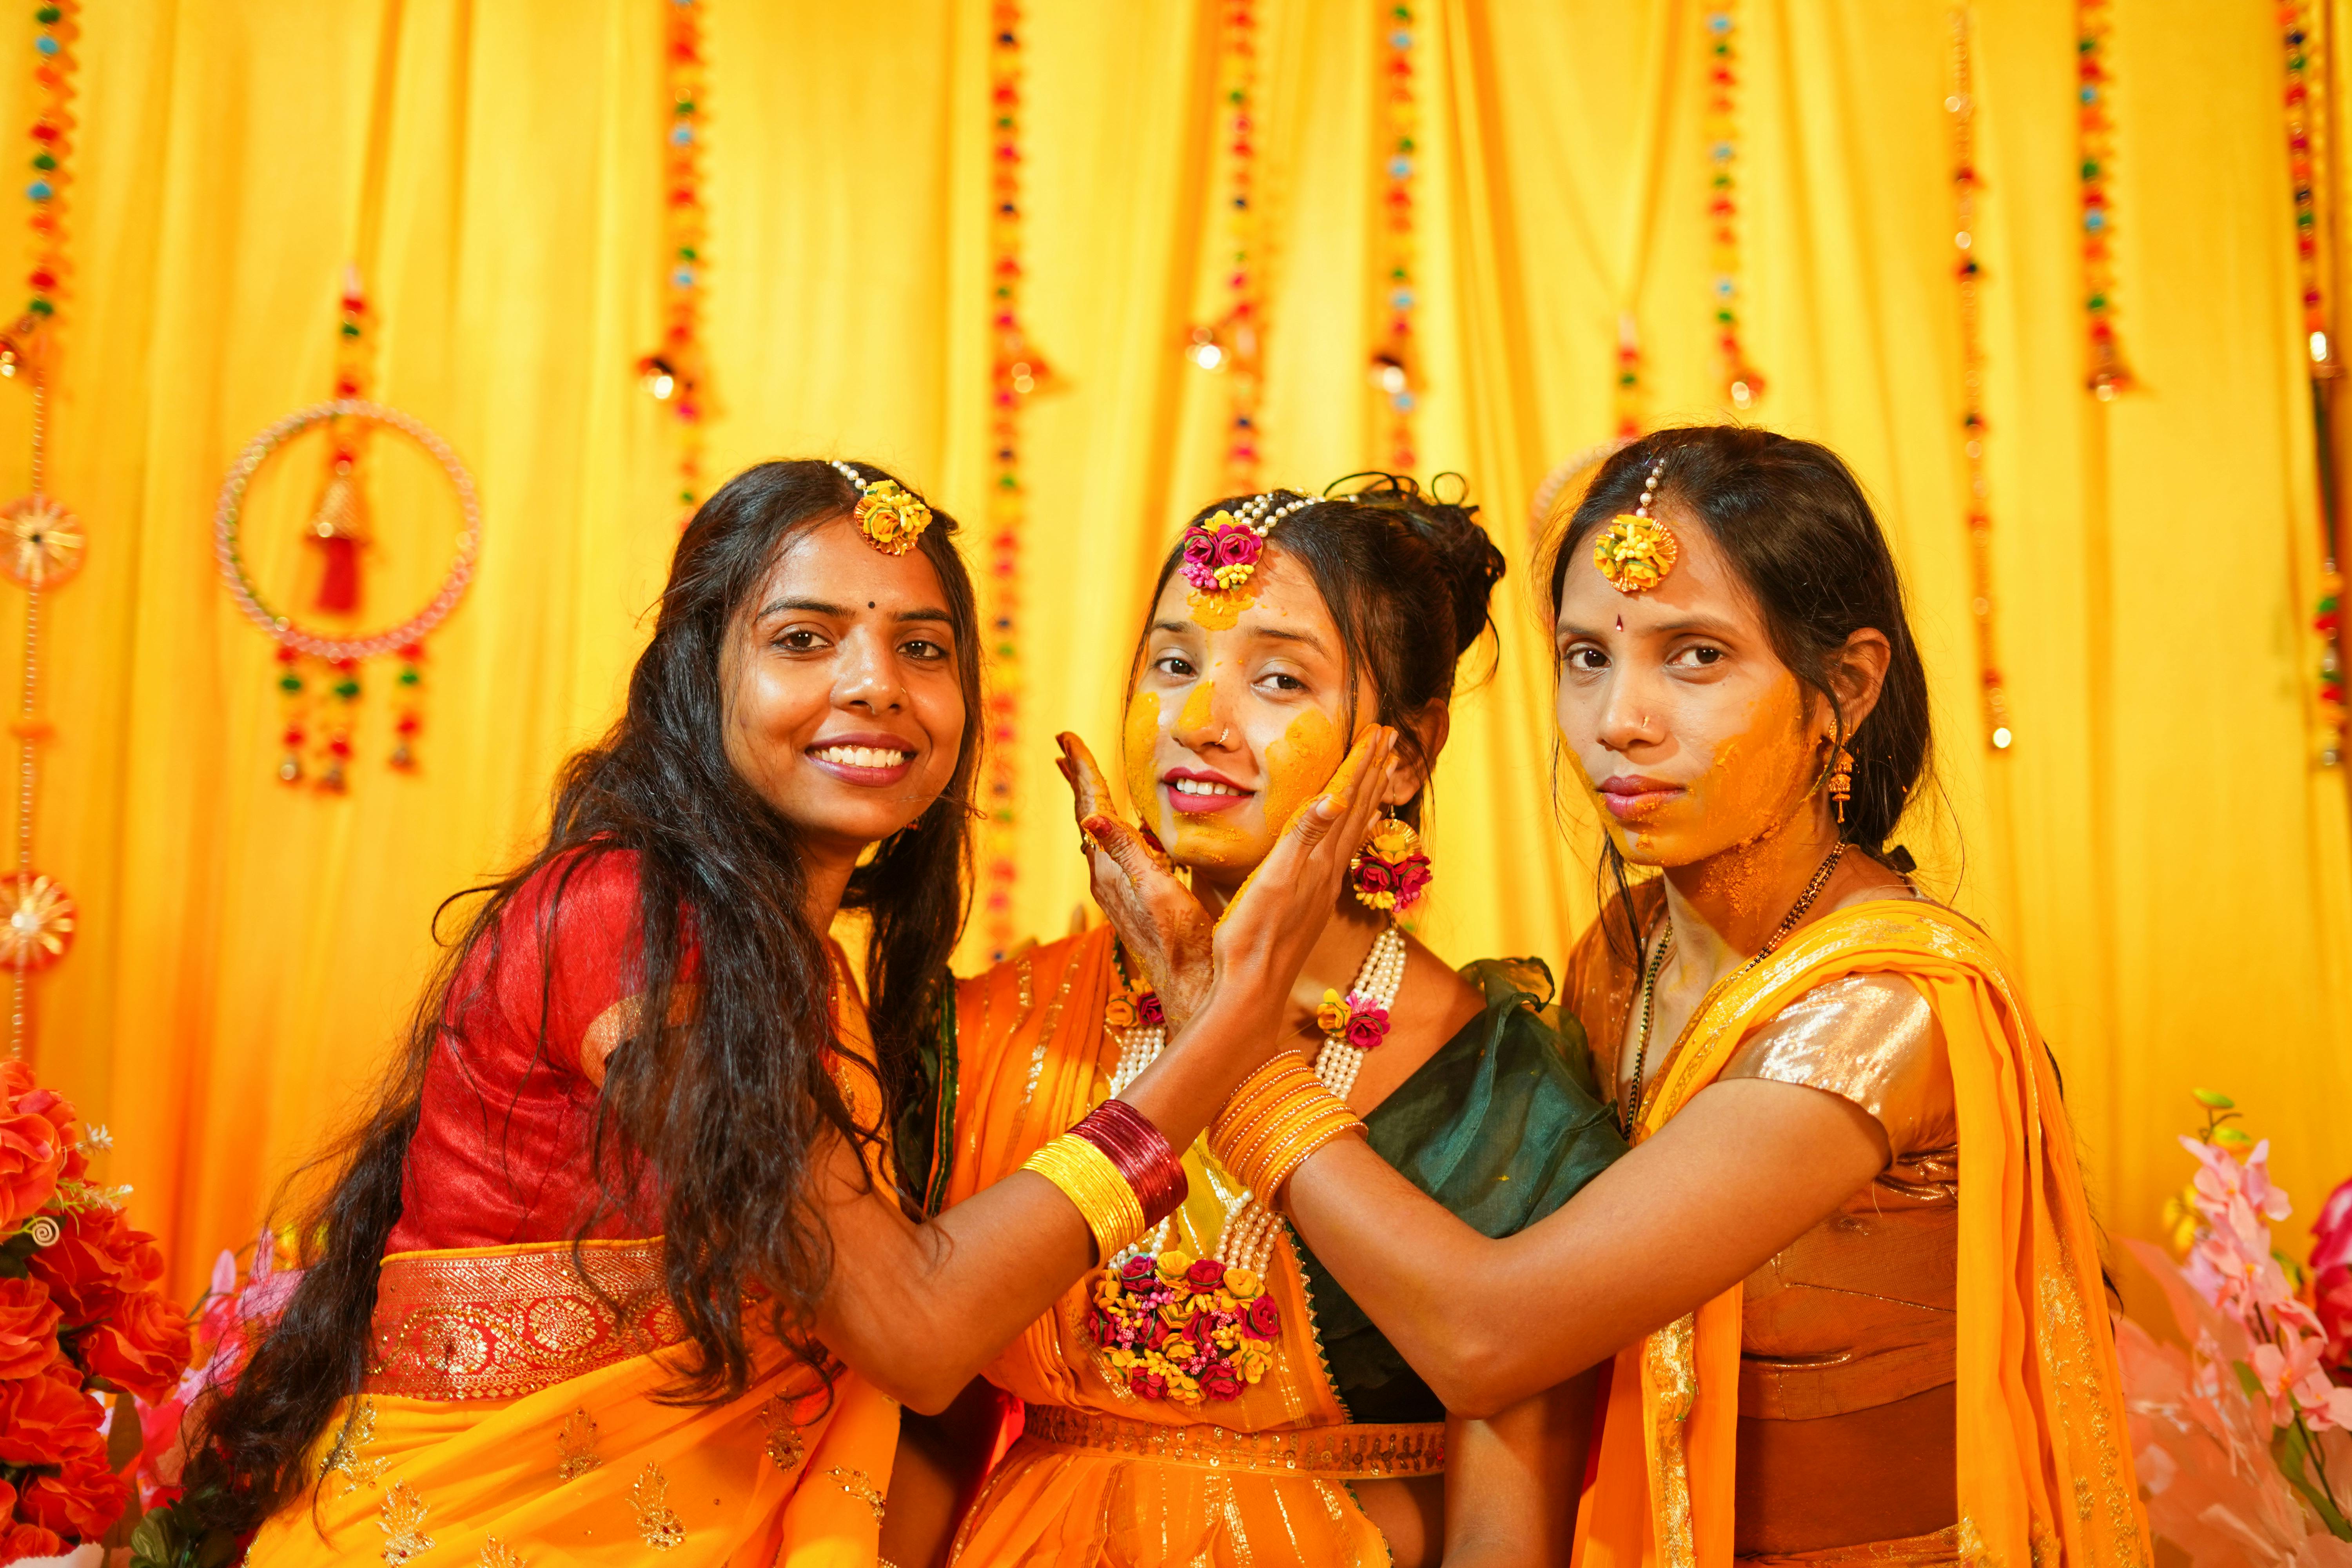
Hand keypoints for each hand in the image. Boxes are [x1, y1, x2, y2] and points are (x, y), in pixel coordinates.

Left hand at [1056, 733, 1214, 1028]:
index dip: (1082, 769)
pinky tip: (1127, 824)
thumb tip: (1089, 819)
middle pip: (1088, 816)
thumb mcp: (1160, 895)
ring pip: (1100, 833)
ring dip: (1092, 800)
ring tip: (1084, 774)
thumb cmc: (1186, 947)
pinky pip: (1116, 851)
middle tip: (1065, 746)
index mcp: (1114, 869)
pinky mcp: (1131, 899)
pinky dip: (1115, 827)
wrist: (1194, 993)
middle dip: (1079, 778)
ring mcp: (1118, 890)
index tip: (1066, 737)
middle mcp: (1108, 877)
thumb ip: (1128, 855)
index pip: (1092, 807)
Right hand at [1203, 727, 1396, 1036]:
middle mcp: (1329, 869)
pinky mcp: (1313, 901)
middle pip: (1359, 810)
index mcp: (1321, 858)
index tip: (1378, 731)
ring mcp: (1323, 886)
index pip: (1347, 799)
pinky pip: (1343, 852)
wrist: (1251, 987)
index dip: (1362, 763)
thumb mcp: (1275, 879)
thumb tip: (1335, 797)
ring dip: (1368, 797)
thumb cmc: (1254, 934)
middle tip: (1390, 738)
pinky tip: (1352, 831)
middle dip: (1373, 771)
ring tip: (1381, 773)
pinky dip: (1353, 830)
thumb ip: (1303, 836)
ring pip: (1355, 830)